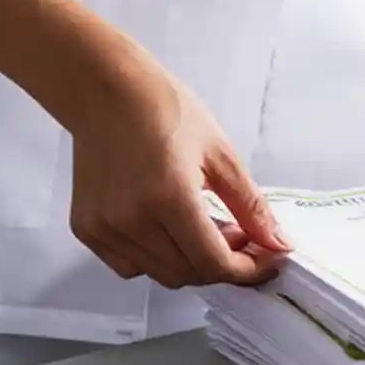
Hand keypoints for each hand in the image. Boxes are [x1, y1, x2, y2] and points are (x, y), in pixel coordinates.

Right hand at [68, 56, 288, 288]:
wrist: (105, 90)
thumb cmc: (164, 111)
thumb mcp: (222, 156)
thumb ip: (252, 208)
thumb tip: (279, 245)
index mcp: (168, 198)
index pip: (214, 263)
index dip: (247, 269)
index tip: (267, 260)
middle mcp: (131, 219)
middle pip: (190, 274)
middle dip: (224, 264)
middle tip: (240, 236)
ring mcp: (104, 227)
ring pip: (162, 275)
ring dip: (193, 264)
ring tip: (206, 229)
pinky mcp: (86, 228)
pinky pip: (130, 266)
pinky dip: (158, 260)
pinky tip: (170, 232)